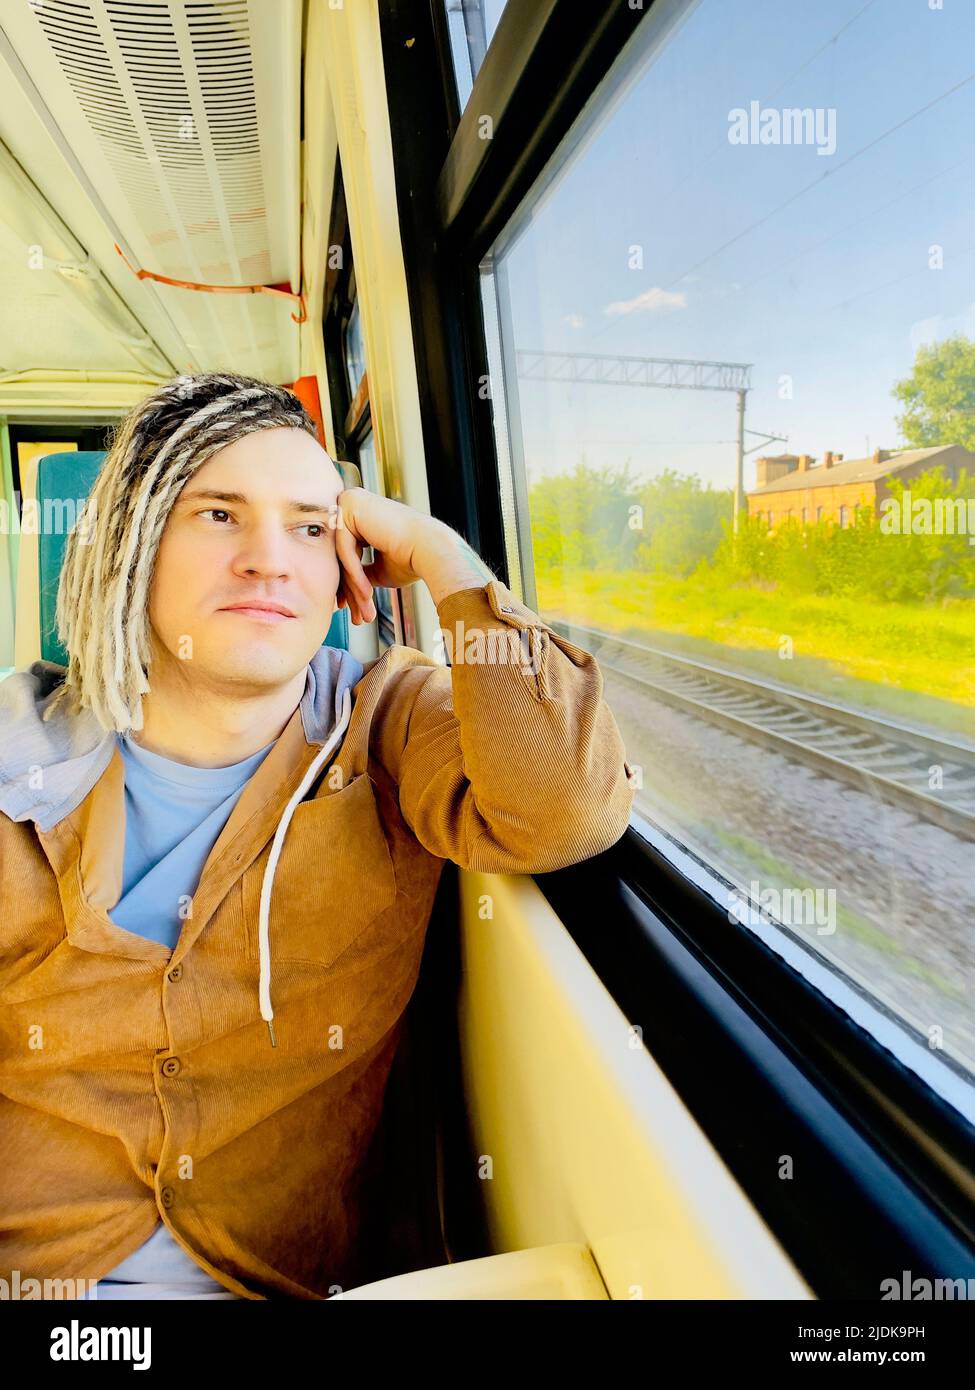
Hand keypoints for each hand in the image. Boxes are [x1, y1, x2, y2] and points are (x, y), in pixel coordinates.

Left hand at [331, 488, 454, 624]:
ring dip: (353, 586)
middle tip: (355, 616)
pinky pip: (344, 547)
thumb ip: (359, 572)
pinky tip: (367, 593)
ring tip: (365, 611)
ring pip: (341, 554)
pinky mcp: (351, 504)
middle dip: (348, 589)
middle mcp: (353, 503)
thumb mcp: (378, 569)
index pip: (345, 553)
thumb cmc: (412, 560)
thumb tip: (343, 588)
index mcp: (360, 515)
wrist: (432, 551)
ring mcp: (350, 500)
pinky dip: (355, 573)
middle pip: (341, 554)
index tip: (349, 608)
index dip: (348, 583)